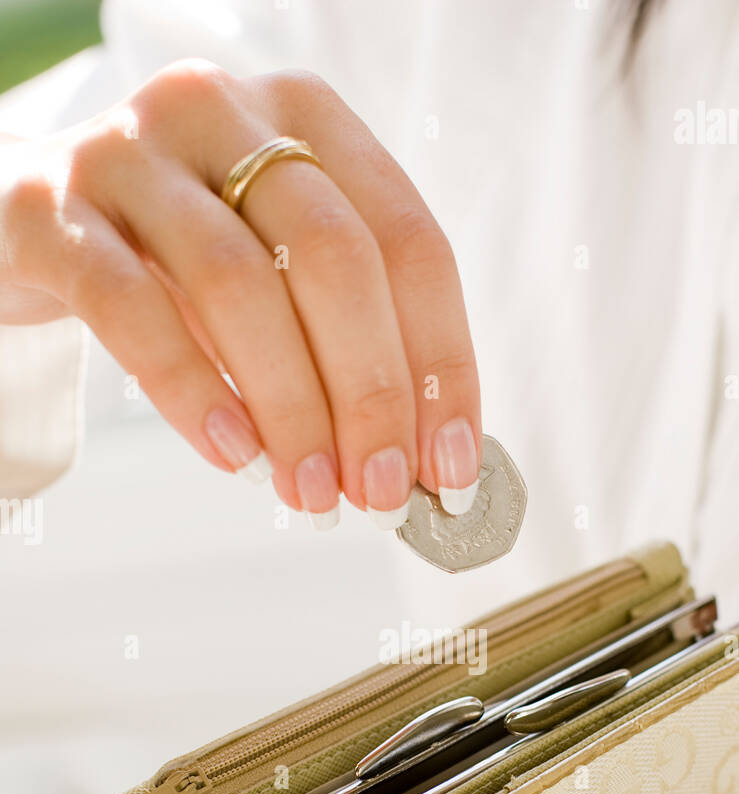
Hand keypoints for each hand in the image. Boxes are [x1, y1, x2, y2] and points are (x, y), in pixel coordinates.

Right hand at [0, 63, 480, 524]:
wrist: (26, 218)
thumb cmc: (176, 260)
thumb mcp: (274, 274)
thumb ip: (341, 342)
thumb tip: (418, 460)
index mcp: (307, 116)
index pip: (410, 242)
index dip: (441, 364)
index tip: (452, 467)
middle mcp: (223, 110)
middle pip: (332, 257)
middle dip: (372, 395)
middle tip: (382, 494)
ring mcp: (130, 152)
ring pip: (238, 283)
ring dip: (291, 409)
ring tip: (311, 494)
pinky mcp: (50, 211)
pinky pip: (133, 308)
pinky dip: (194, 392)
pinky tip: (234, 457)